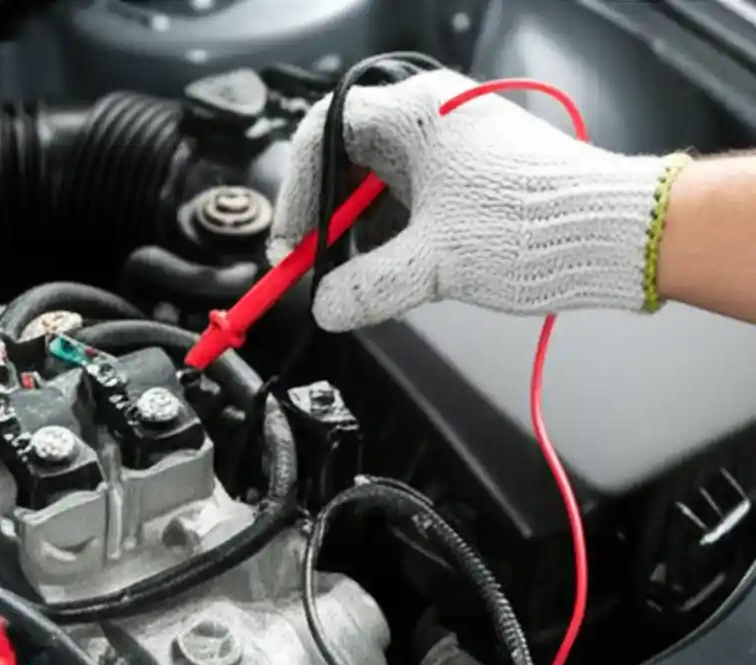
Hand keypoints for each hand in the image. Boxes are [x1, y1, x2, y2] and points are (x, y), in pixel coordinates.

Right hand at [269, 69, 687, 330]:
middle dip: (324, 218)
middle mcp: (431, 116)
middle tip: (312, 265)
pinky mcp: (473, 172)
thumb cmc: (536, 227)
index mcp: (414, 113)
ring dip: (358, 231)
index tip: (290, 241)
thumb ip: (364, 286)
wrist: (620, 234)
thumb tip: (325, 306)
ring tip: (355, 276)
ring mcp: (454, 143)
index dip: (294, 192)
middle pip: (345, 160)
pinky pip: (411, 196)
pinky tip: (393, 269)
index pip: (320, 135)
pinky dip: (391, 232)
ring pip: (377, 183)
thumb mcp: (434, 264)